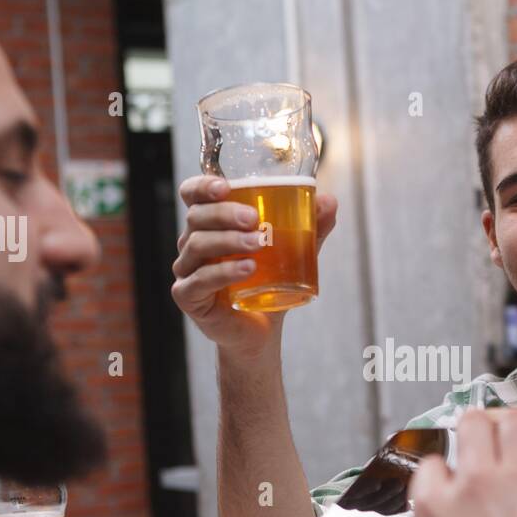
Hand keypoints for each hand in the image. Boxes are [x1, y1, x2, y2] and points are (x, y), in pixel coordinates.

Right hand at [171, 175, 338, 360]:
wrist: (260, 331)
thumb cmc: (268, 284)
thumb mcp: (293, 252)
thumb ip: (310, 228)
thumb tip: (329, 201)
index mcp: (210, 225)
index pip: (193, 195)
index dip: (202, 185)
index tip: (225, 186)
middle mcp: (192, 244)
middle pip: (197, 217)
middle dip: (224, 213)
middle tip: (254, 218)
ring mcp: (187, 271)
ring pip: (198, 245)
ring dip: (229, 241)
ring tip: (259, 243)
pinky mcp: (188, 297)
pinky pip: (200, 280)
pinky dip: (223, 272)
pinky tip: (247, 269)